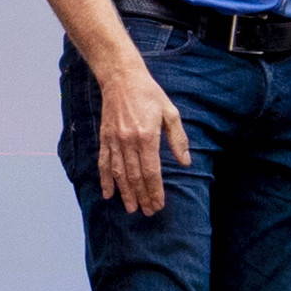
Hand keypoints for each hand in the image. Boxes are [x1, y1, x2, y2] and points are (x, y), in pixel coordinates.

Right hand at [94, 56, 191, 214]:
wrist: (121, 78)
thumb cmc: (149, 94)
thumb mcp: (170, 112)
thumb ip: (178, 138)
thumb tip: (186, 162)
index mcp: (147, 136)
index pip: (151, 171)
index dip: (155, 191)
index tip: (159, 204)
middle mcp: (129, 141)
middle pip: (135, 176)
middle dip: (142, 196)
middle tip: (148, 212)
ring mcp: (114, 140)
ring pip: (119, 173)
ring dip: (125, 193)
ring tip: (131, 208)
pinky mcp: (105, 138)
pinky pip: (104, 163)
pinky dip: (105, 180)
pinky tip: (108, 194)